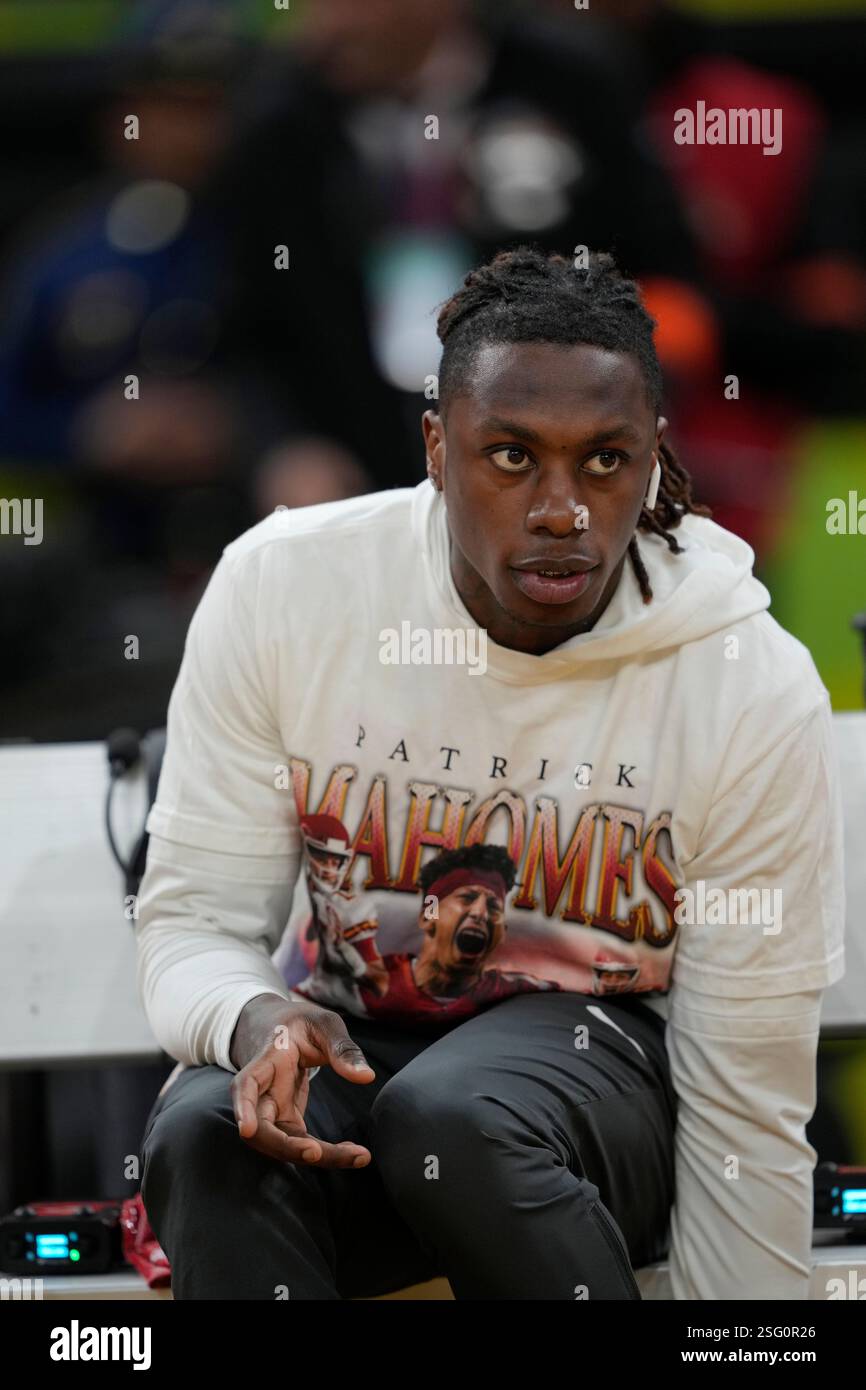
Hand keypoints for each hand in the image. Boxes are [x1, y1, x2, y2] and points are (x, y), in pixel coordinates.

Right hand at [229, 993, 375, 1168]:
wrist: (281, 1028)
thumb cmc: (300, 1023)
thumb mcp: (324, 1023)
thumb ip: (343, 1049)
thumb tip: (367, 1077)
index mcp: (266, 1060)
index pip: (246, 1085)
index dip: (243, 1108)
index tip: (247, 1129)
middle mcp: (263, 1091)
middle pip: (263, 1128)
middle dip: (287, 1147)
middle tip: (319, 1153)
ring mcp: (273, 1109)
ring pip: (285, 1143)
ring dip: (318, 1156)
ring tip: (360, 1156)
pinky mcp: (287, 1119)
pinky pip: (301, 1143)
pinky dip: (326, 1152)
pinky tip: (355, 1153)